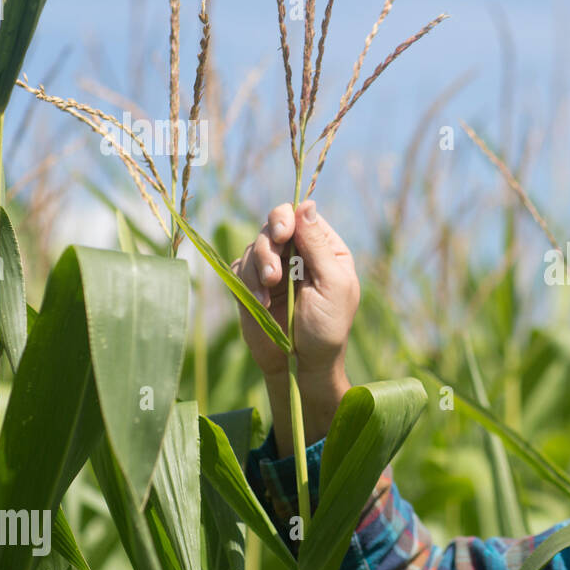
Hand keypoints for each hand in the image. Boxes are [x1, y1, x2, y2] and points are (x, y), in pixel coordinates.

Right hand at [231, 200, 359, 453]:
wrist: (304, 364)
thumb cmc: (328, 328)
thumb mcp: (332, 285)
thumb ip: (317, 246)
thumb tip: (306, 204)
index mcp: (323, 249)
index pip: (299, 216)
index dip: (285, 219)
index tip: (281, 236)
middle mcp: (297, 254)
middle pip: (271, 227)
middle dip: (268, 248)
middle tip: (274, 276)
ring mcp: (273, 269)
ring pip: (252, 248)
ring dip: (258, 269)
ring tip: (269, 294)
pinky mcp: (252, 286)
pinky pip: (238, 269)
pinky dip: (246, 283)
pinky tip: (261, 305)